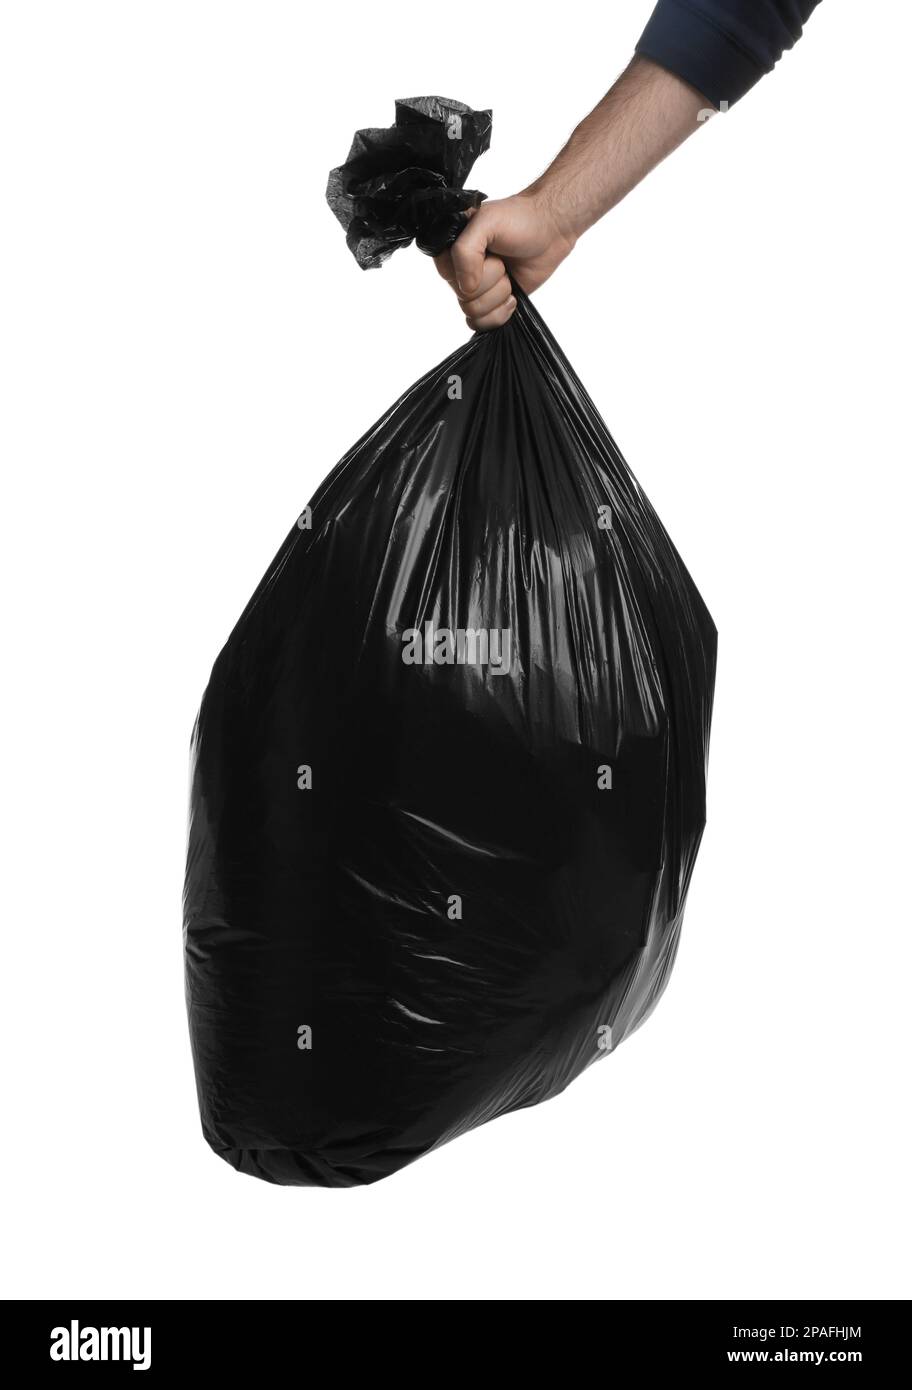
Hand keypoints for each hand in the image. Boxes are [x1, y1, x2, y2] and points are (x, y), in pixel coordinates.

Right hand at [435, 191, 576, 330]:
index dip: (472, 271)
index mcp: (450, 248)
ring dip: (499, 295)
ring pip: (473, 313)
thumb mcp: (487, 222)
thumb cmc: (520, 220)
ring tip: (508, 276)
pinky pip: (481, 324)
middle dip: (491, 281)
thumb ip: (465, 251)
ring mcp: (475, 289)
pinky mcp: (491, 304)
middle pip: (463, 298)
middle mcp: (459, 270)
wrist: (550, 230)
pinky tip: (512, 297)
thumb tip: (467, 287)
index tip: (489, 256)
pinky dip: (500, 314)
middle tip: (503, 263)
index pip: (447, 275)